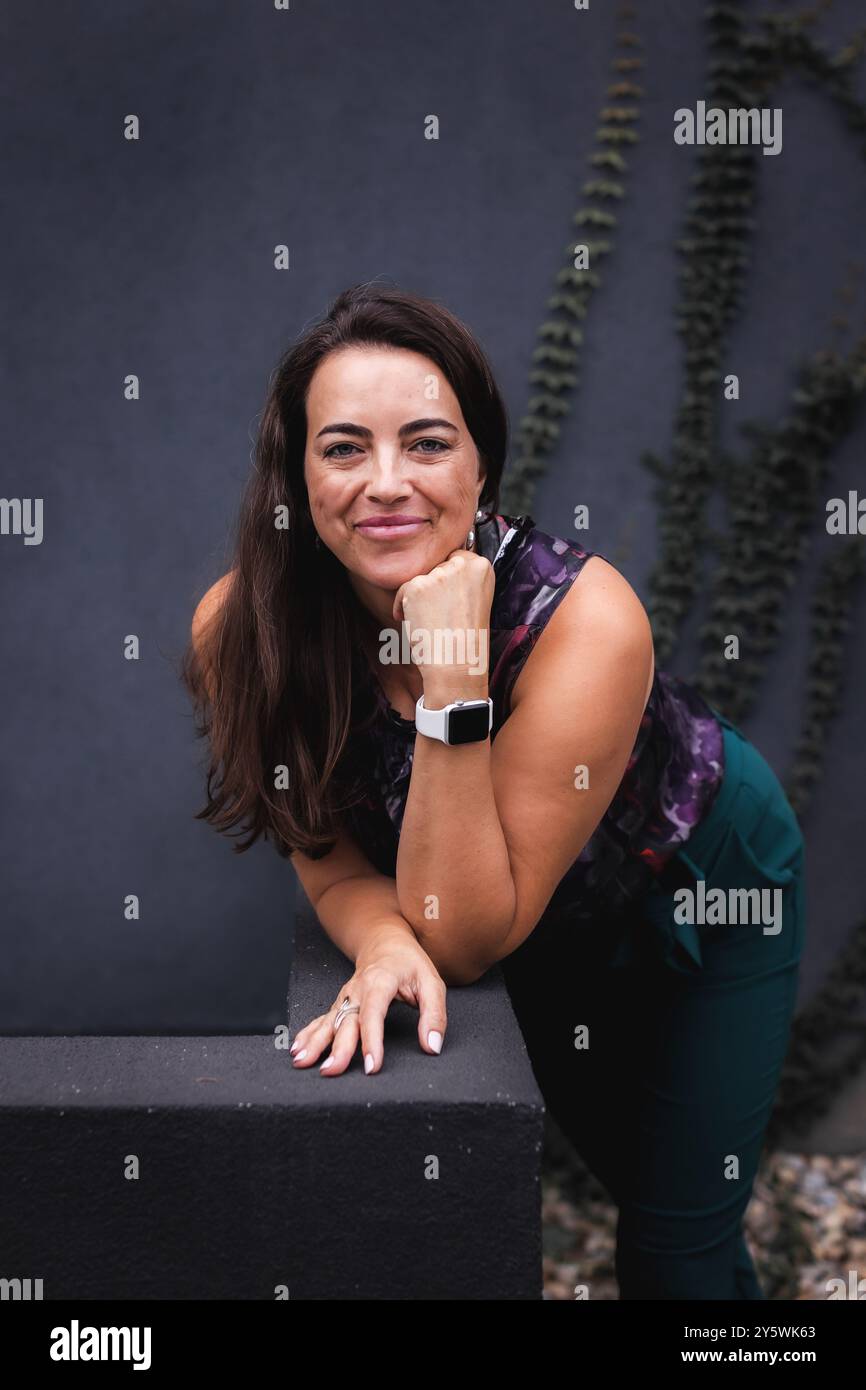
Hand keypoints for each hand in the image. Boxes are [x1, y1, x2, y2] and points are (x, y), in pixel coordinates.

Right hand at [289, 926, 447, 1075]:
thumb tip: (432, 1047)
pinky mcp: (339, 1004)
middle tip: (331, 1071)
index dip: (372, 1041)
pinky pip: (322, 1020)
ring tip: (302, 1062)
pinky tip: (297, 1050)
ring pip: (328, 1021)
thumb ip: (434, 1016)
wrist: (385, 942)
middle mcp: (357, 989)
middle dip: (337, 1048)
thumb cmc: (410, 964)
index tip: (372, 1066)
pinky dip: (308, 1035)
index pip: (373, 1014)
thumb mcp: (432, 984)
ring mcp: (345, 997)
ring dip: (314, 1042)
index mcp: (380, 982)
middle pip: (346, 1021)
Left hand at [391, 548, 493, 688]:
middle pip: (436, 567)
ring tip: (431, 621)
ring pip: (419, 579)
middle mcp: (462, 564)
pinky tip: (416, 623)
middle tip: (439, 614)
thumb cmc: (467, 639)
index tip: (449, 600)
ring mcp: (438, 574)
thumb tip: (439, 570)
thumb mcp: (476, 600)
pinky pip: (402, 590)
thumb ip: (462, 580)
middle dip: (433, 588)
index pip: (455, 558)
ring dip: (418, 598)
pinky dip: (403, 607)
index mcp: (482, 566)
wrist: (457, 663)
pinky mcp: (416, 586)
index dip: (449, 581)